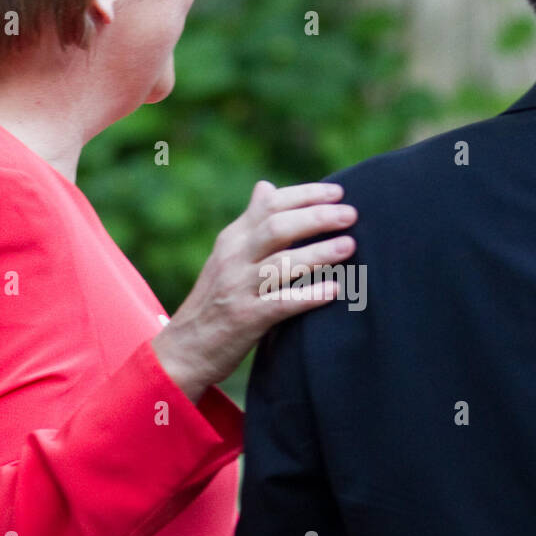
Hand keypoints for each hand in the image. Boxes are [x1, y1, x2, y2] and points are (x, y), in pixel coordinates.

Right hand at [152, 180, 356, 401]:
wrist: (184, 348)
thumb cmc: (215, 300)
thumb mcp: (226, 256)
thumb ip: (250, 223)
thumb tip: (267, 186)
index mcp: (232, 239)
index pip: (269, 205)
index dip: (306, 195)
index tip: (338, 193)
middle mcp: (233, 259)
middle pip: (277, 227)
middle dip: (317, 217)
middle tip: (351, 215)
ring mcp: (238, 289)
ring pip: (282, 263)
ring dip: (319, 253)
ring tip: (349, 246)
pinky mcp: (246, 319)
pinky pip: (281, 303)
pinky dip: (309, 295)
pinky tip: (334, 290)